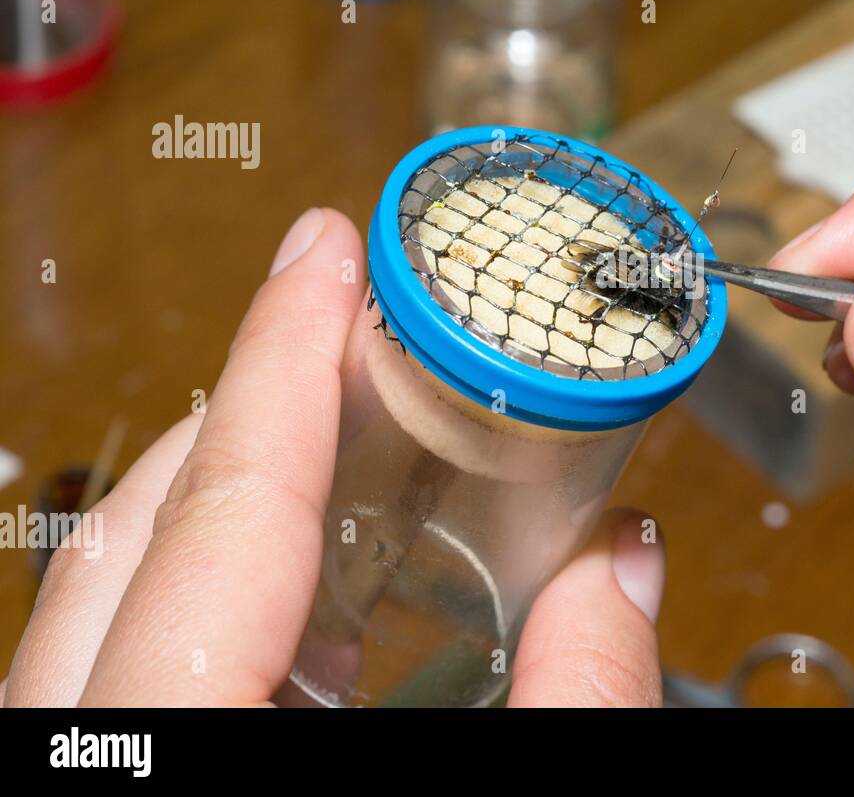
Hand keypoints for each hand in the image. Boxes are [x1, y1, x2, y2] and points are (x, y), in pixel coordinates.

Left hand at [2, 209, 663, 705]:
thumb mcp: (516, 794)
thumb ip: (576, 697)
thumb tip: (622, 564)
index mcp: (176, 736)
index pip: (227, 507)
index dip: (284, 358)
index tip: (323, 250)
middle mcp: (96, 739)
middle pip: (144, 521)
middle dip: (249, 399)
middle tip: (334, 314)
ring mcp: (93, 757)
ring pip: (111, 577)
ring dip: (224, 479)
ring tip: (321, 411)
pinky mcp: (119, 766)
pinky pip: (117, 645)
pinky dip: (206, 574)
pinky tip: (292, 563)